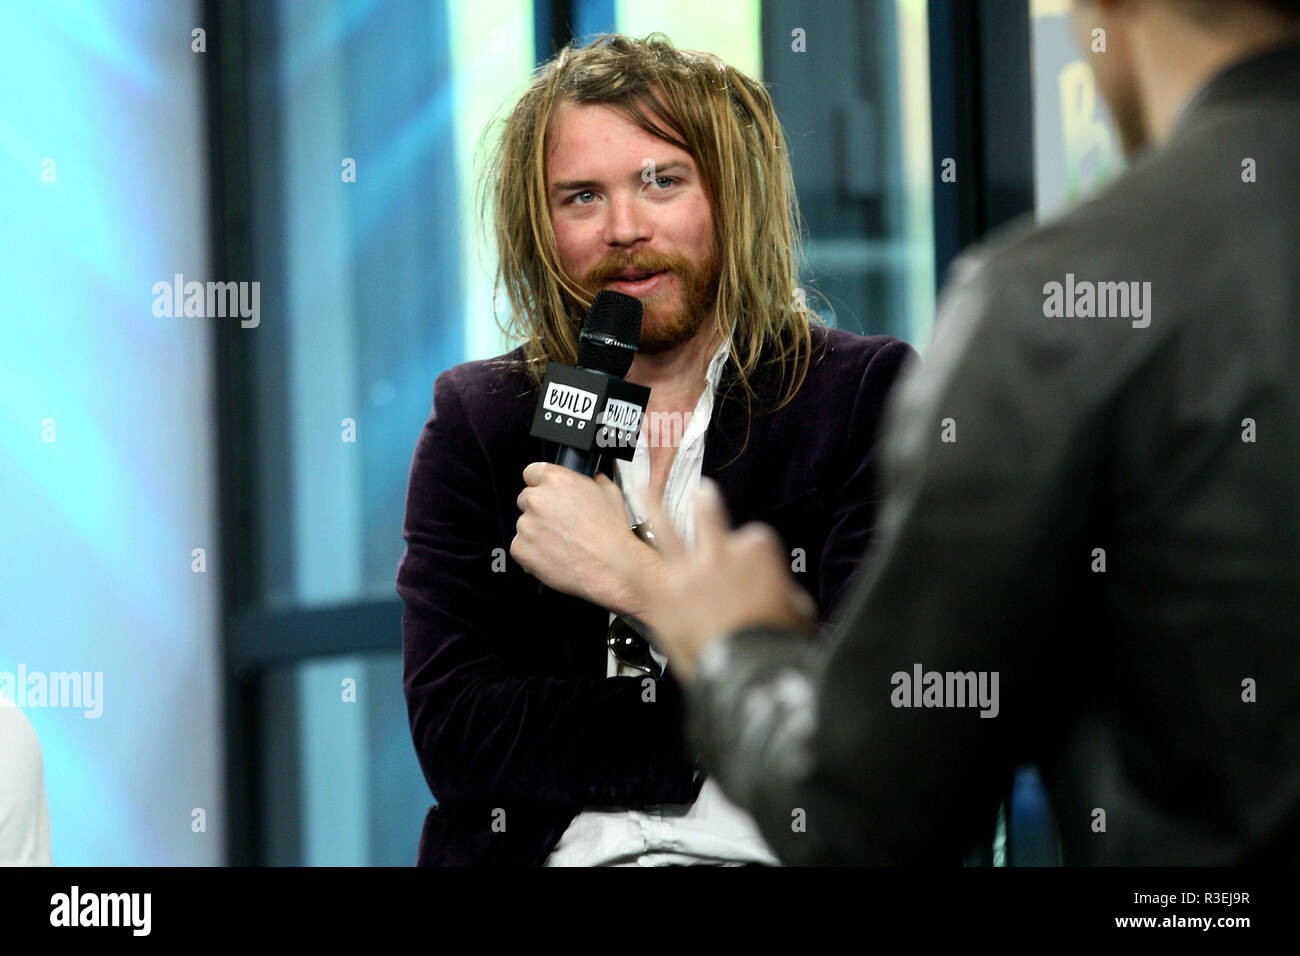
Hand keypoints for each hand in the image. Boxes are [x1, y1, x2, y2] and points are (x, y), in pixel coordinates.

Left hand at [511, 462, 658, 611]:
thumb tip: (591, 477)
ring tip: (560, 542)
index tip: (547, 493)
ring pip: (524, 524)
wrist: (611, 566)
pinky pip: (520, 547)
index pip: (532, 472)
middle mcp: (537, 499)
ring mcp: (526, 525)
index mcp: (555, 480)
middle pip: (526, 498)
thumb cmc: (611, 532)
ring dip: (536, 531)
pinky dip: (532, 552)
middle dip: (539, 509)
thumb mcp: (610, 492)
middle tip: (559, 523)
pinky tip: (553, 554)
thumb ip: (593, 479)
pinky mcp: (520, 549)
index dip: (540, 484)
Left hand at [616, 478, 817, 681]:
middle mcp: (718, 554)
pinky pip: (634, 571)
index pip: (754, 540)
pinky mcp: (661, 596)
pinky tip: (610, 544)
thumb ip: (787, 597)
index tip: (757, 570)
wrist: (747, 669)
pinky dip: (620, 557)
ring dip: (653, 507)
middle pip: (708, 517)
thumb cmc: (776, 644)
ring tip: (643, 490)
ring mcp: (686, 572)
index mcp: (756, 552)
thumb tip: (786, 600)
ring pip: (666, 531)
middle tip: (701, 492)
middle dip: (705, 502)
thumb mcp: (800, 613)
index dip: (755, 556)